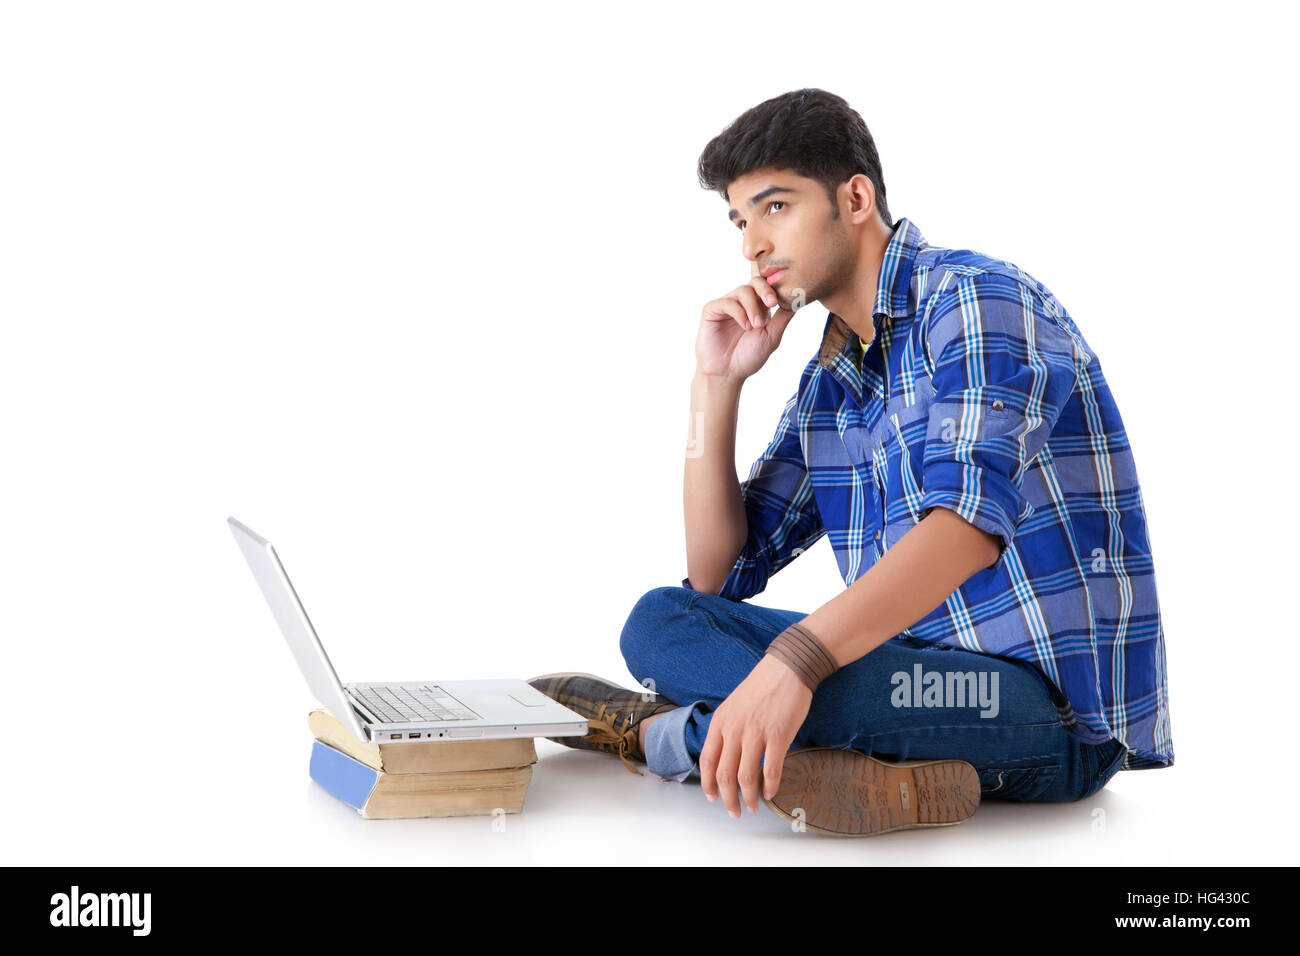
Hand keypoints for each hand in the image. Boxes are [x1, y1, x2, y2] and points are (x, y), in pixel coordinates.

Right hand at [694, 261, 798, 383]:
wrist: (727, 374)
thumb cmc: (749, 357)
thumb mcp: (772, 337)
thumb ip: (783, 317)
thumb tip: (798, 299)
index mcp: (758, 306)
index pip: (768, 286)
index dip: (777, 286)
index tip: (785, 298)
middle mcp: (742, 302)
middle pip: (756, 281)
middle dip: (766, 290)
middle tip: (772, 304)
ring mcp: (727, 304)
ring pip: (743, 291)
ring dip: (752, 307)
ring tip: (756, 326)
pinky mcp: (712, 310)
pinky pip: (727, 302)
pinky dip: (739, 312)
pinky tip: (745, 326)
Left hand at [698, 654, 812, 817]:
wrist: (787, 668)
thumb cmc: (762, 687)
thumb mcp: (734, 705)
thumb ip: (727, 728)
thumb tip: (725, 755)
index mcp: (720, 721)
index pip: (707, 759)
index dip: (708, 783)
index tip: (712, 797)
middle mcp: (734, 729)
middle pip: (724, 774)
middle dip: (727, 798)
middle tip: (734, 811)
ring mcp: (756, 733)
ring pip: (745, 776)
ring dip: (748, 797)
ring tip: (752, 807)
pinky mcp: (778, 735)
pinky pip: (770, 769)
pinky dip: (769, 786)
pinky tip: (770, 793)